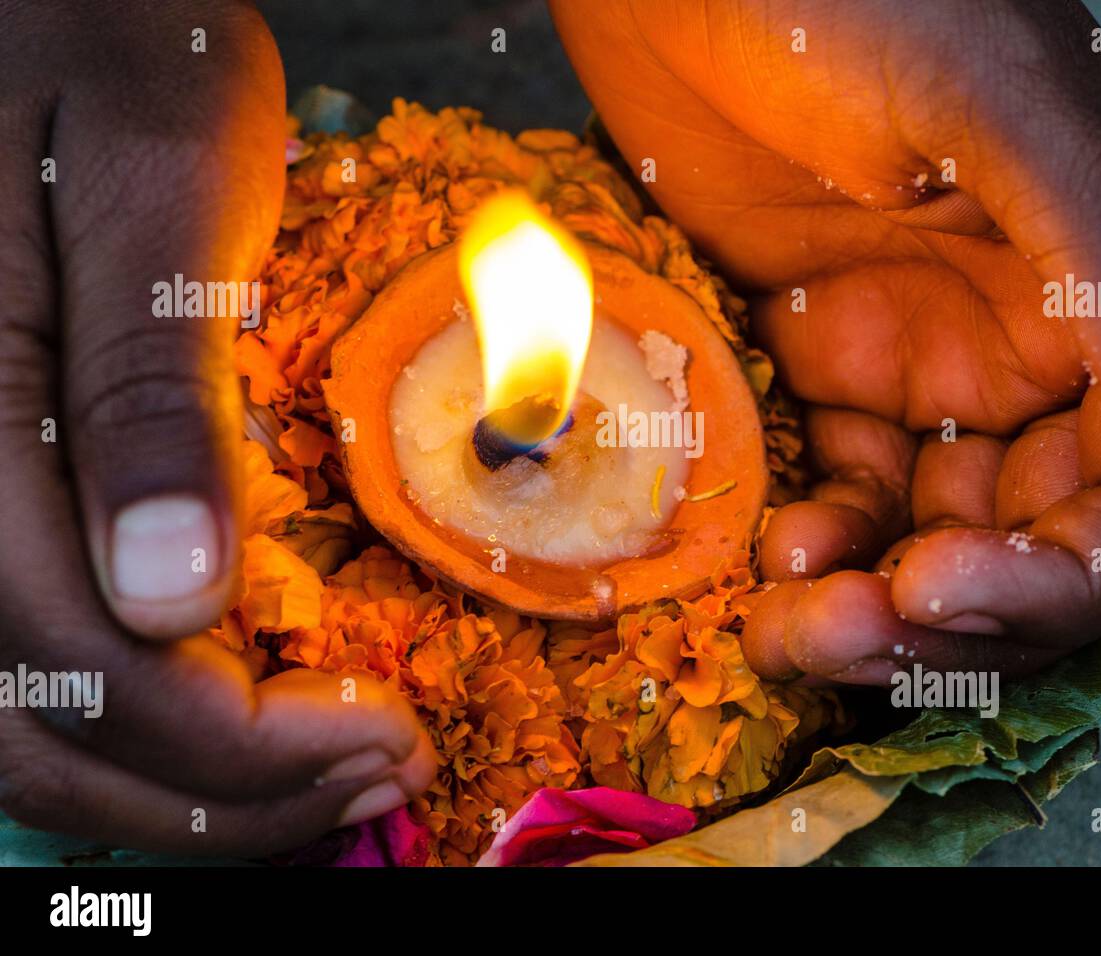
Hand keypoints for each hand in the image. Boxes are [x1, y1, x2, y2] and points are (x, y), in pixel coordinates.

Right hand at [0, 0, 432, 853]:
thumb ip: (145, 388)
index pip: (85, 655)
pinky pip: (13, 650)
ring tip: (322, 776)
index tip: (382, 738)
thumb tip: (173, 597)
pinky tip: (231, 712)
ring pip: (10, 714)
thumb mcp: (154, 180)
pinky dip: (125, 719)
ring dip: (170, 778)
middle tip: (374, 779)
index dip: (235, 740)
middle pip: (35, 722)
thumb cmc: (105, 44)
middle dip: (216, 789)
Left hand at [551, 0, 1100, 681]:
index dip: (1068, 577)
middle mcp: (1046, 349)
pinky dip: (820, 544)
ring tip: (790, 623)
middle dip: (951, 619)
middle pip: (1040, 546)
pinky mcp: (835, 365)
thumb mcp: (994, 100)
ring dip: (872, 607)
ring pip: (937, 541)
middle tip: (842, 635)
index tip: (939, 590)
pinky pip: (848, 495)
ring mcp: (934, 365)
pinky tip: (772, 553)